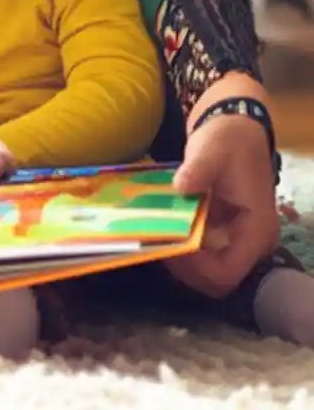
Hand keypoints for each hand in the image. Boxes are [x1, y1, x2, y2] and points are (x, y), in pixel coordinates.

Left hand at [164, 113, 279, 298]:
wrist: (235, 130)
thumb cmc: (228, 140)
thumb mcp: (212, 149)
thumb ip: (198, 169)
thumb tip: (183, 186)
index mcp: (256, 228)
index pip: (226, 273)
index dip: (195, 268)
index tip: (171, 243)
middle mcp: (251, 241)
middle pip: (215, 280)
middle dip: (183, 267)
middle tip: (155, 242)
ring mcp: (237, 239)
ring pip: (205, 271)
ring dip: (179, 259)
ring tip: (154, 236)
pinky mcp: (223, 233)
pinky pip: (201, 255)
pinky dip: (180, 248)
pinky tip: (160, 230)